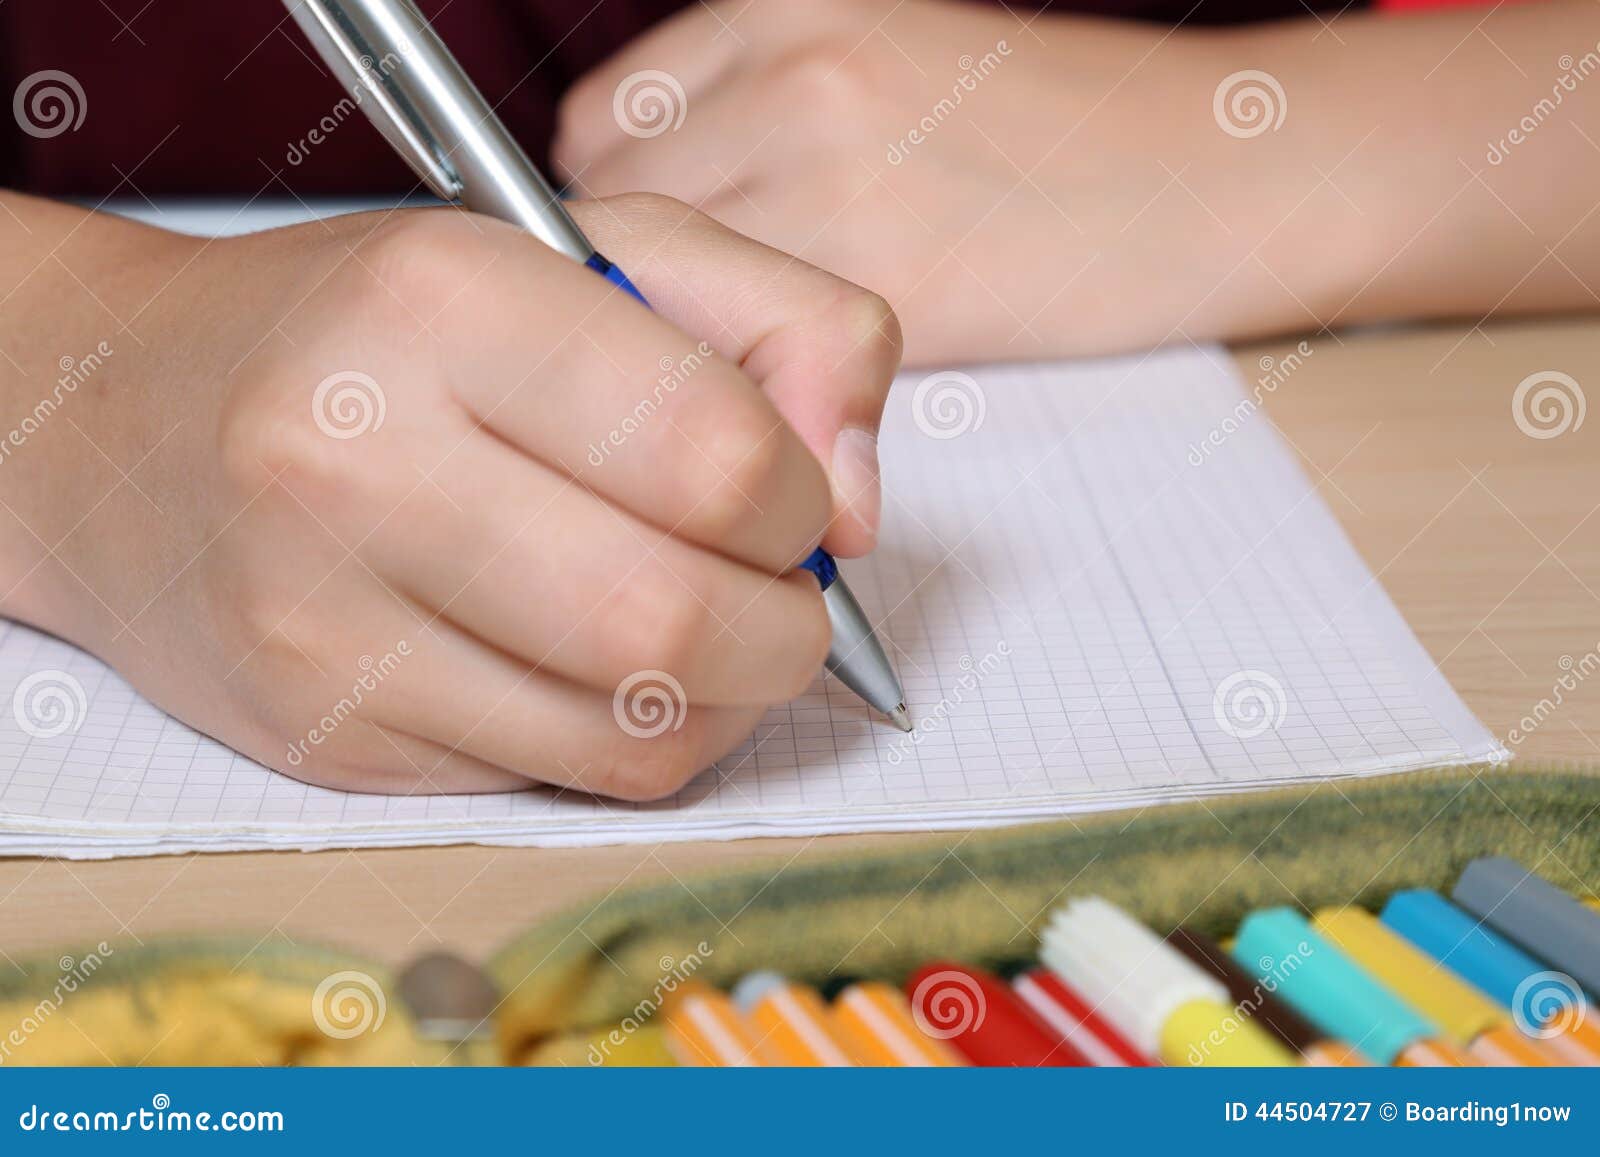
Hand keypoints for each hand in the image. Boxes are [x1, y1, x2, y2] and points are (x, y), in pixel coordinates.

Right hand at [0, 193, 899, 798]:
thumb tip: (859, 505)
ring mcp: (324, 622)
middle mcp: (354, 466)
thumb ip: (785, 327)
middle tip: (777, 590)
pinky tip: (604, 666)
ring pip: (635, 736)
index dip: (801, 499)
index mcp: (441, 304)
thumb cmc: (390, 329)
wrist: (127, 427)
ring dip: (727, 698)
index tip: (787, 495)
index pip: (712, 455)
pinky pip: (566, 779)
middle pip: (675, 626)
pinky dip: (634, 735)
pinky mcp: (325, 736)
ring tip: (701, 623)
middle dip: (787, 629)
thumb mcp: (596, 252)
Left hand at [552, 0, 1391, 363]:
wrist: (1224, 170)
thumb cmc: (1062, 130)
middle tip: (691, 343)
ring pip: (672, 295)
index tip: (643, 274)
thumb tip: (657, 202)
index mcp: (784, 8)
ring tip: (754, 374)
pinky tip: (814, 395)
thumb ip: (759, 109)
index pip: (603, 128)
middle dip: (637, 287)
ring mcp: (840, 178)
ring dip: (688, 348)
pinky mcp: (897, 287)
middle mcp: (795, 77)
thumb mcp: (888, 61)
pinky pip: (760, 358)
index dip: (613, 215)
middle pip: (618, 210)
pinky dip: (763, 391)